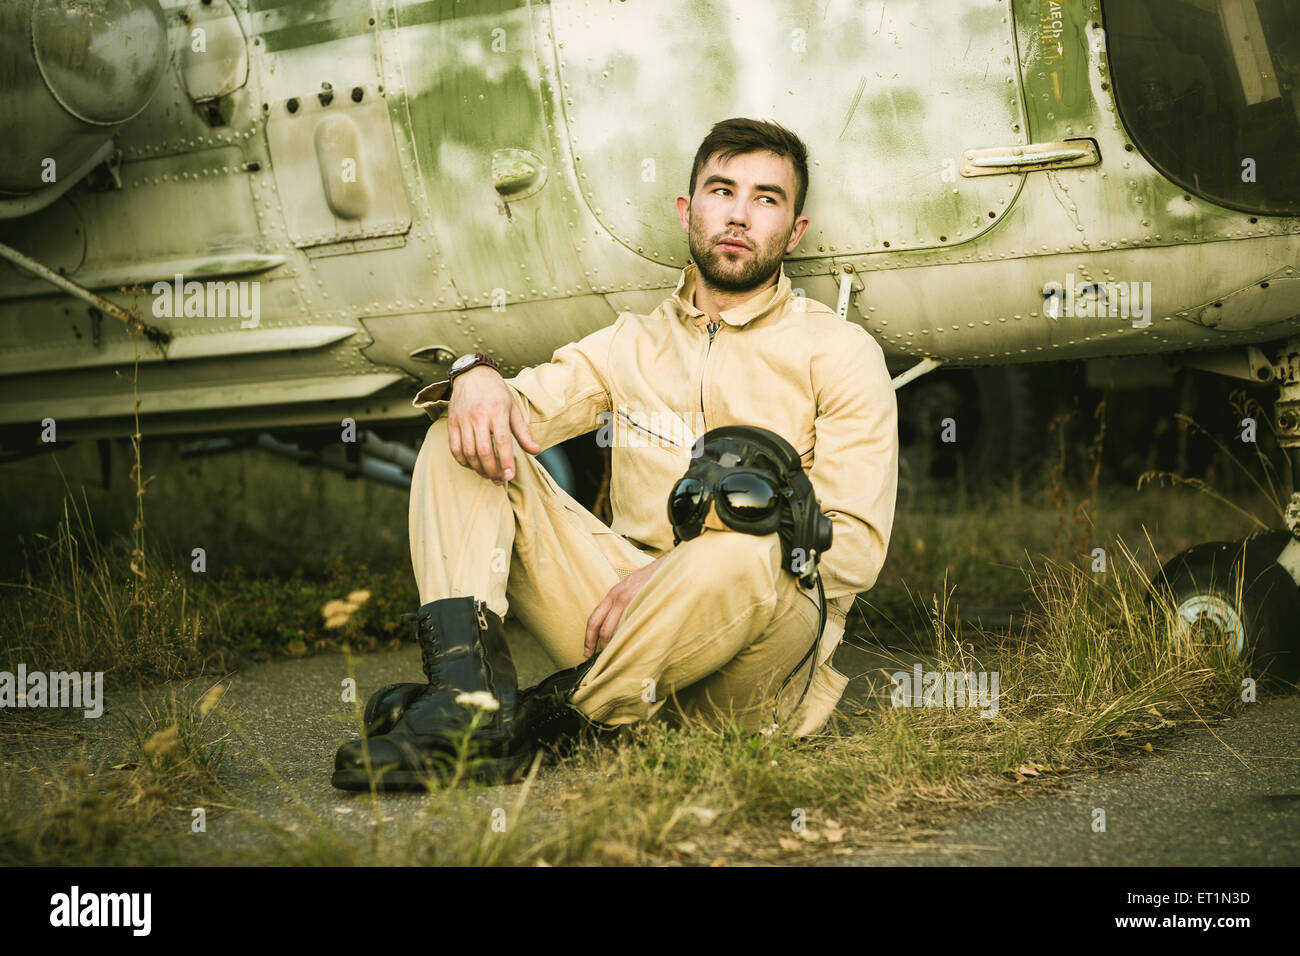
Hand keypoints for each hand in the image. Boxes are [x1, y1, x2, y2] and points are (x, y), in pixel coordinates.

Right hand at [446, 366, 541, 482]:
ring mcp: (463, 420)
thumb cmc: (496, 393)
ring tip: (488, 474)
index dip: (506, 461)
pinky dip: (463, 461)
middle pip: (483, 451)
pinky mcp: (452, 423)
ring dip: (478, 468)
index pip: (502, 441)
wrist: (472, 375)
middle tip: (500, 479)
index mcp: (497, 412)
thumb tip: (536, 451)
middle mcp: (478, 416)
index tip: (510, 476)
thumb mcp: (513, 409)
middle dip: (492, 470)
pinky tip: (473, 465)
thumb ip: (523, 432)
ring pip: (468, 452)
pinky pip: (454, 448)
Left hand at [584, 556, 666, 657]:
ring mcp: (632, 600)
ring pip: (618, 631)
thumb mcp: (631, 589)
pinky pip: (634, 627)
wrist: (672, 566)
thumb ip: (621, 606)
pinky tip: (635, 646)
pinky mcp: (645, 604)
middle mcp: (618, 597)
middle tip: (607, 660)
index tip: (587, 653)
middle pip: (604, 630)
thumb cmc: (653, 580)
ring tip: (622, 657)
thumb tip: (614, 630)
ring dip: (617, 646)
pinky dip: (631, 639)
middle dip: (604, 648)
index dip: (588, 639)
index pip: (594, 620)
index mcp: (613, 594)